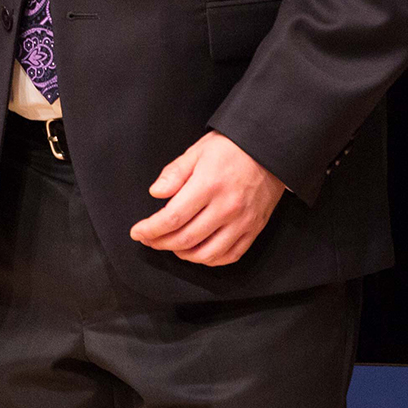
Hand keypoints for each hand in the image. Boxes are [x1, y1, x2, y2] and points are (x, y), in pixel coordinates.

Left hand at [129, 131, 283, 266]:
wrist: (269, 150)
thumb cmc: (231, 148)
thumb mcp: (197, 151)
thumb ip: (175, 173)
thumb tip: (155, 193)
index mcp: (208, 186)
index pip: (172, 217)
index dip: (151, 229)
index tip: (137, 232)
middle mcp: (226, 208)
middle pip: (186, 239)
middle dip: (161, 243)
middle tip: (149, 240)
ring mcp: (242, 222)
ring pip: (207, 253)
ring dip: (184, 254)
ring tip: (171, 246)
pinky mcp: (254, 229)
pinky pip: (230, 255)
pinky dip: (210, 259)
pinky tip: (198, 252)